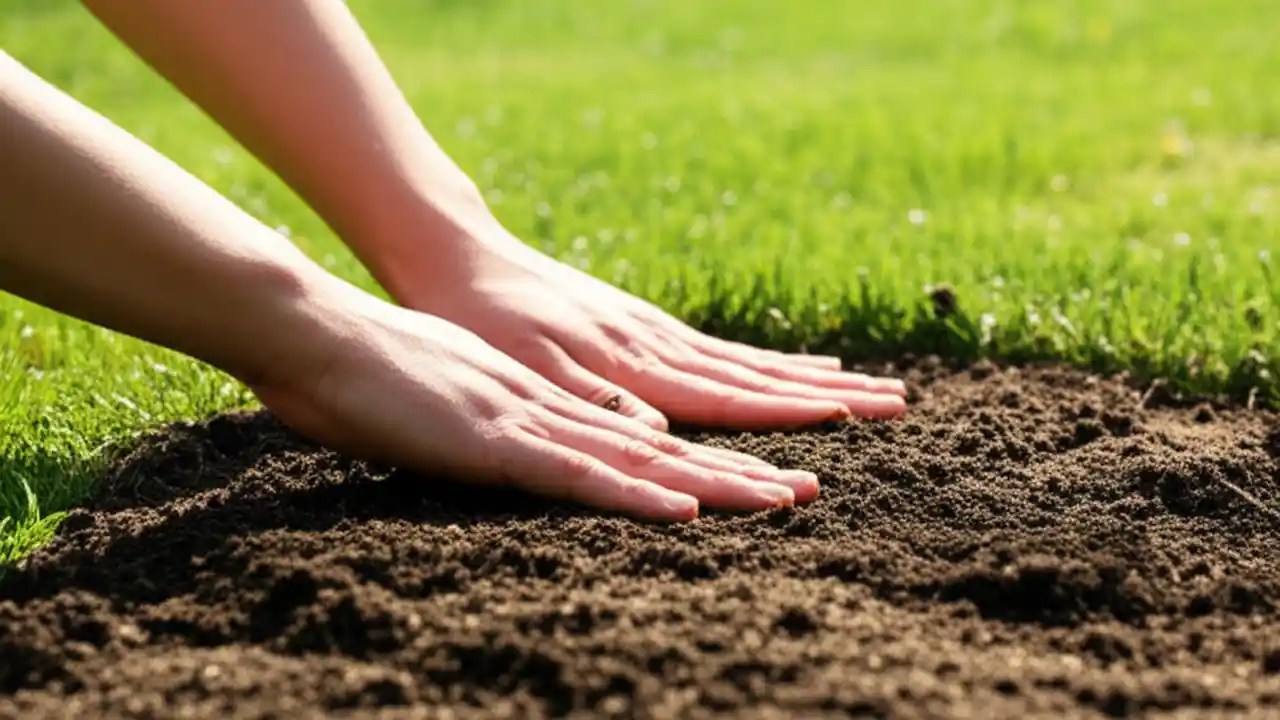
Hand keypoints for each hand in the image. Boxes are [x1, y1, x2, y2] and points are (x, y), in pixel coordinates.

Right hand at [248, 285, 821, 520]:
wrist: (321, 328)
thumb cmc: (379, 365)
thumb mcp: (466, 394)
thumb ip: (522, 417)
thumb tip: (583, 438)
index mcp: (554, 396)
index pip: (652, 428)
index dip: (715, 453)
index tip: (772, 473)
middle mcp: (556, 402)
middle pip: (666, 442)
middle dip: (746, 466)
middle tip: (815, 488)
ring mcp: (530, 417)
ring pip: (643, 454)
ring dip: (718, 479)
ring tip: (788, 498)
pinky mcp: (493, 439)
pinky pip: (575, 470)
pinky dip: (633, 489)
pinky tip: (682, 507)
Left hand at [388, 234, 906, 429]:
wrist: (461, 258)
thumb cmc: (487, 321)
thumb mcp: (527, 366)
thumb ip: (596, 402)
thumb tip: (665, 439)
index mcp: (637, 365)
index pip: (730, 400)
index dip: (792, 419)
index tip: (853, 430)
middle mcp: (659, 347)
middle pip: (758, 376)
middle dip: (829, 395)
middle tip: (897, 403)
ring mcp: (654, 332)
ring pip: (745, 361)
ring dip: (808, 377)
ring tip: (864, 384)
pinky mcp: (640, 324)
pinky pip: (717, 349)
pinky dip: (763, 362)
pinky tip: (789, 366)